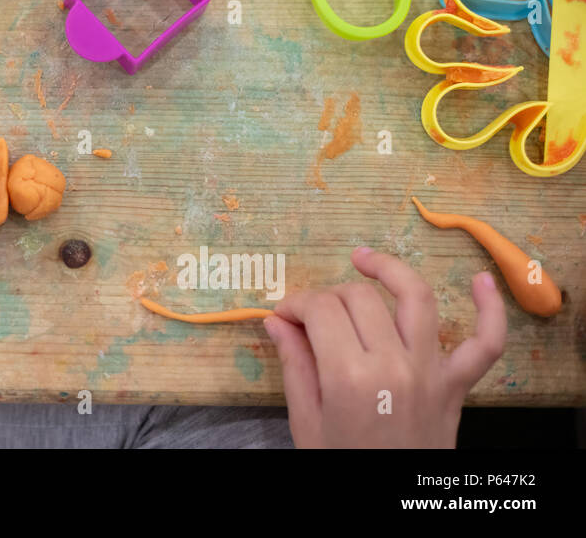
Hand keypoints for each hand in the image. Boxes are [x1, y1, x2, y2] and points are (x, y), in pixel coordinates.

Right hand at [265, 246, 505, 448]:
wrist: (392, 507)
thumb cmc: (341, 462)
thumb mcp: (307, 422)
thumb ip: (294, 365)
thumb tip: (276, 321)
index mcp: (349, 377)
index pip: (320, 309)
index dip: (295, 303)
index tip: (283, 315)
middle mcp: (394, 365)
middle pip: (359, 298)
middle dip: (327, 295)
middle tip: (310, 313)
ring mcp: (430, 373)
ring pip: (416, 299)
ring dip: (391, 269)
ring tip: (365, 260)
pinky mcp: (455, 386)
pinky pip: (485, 344)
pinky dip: (491, 310)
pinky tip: (481, 281)